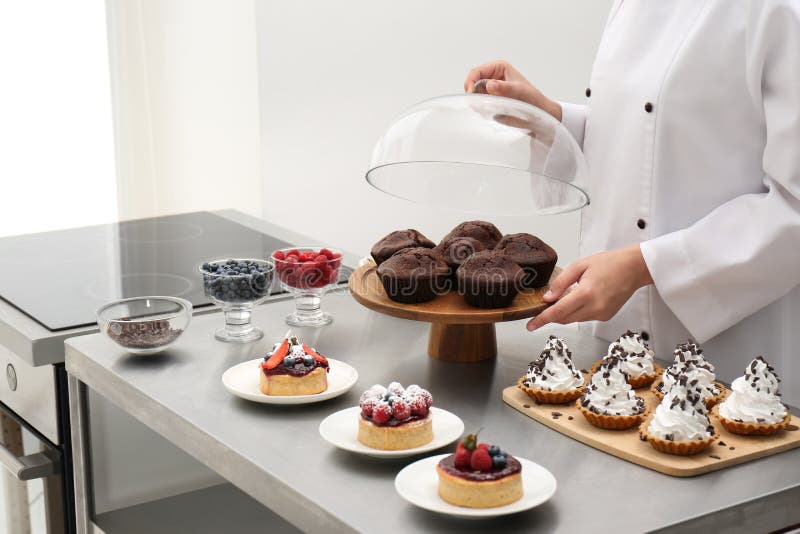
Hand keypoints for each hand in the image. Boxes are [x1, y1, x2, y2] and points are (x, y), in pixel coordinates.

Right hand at [464, 60, 561, 119]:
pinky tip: (491, 110)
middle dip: (474, 93)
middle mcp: (493, 76)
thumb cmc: (532, 98)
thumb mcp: (519, 91)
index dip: (470, 81)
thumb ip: (504, 88)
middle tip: (480, 103)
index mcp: (499, 67)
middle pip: (472, 82)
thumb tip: (490, 85)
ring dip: (478, 101)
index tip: (471, 93)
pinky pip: (479, 102)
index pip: (477, 71)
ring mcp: (491, 88)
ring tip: (490, 107)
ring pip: (475, 94)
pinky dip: (481, 107)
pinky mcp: (491, 98)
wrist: (538, 112)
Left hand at [526, 245, 653, 330]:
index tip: (530, 325)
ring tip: (567, 295)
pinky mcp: (606, 316)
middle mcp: (594, 307)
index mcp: (586, 293)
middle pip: (564, 318)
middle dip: (551, 314)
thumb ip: (561, 282)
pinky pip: (584, 317)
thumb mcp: (580, 266)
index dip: (542, 319)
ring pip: (574, 319)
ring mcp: (601, 314)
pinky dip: (577, 311)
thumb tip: (547, 298)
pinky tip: (582, 298)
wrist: (634, 268)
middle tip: (544, 305)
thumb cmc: (608, 263)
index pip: (558, 311)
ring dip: (565, 312)